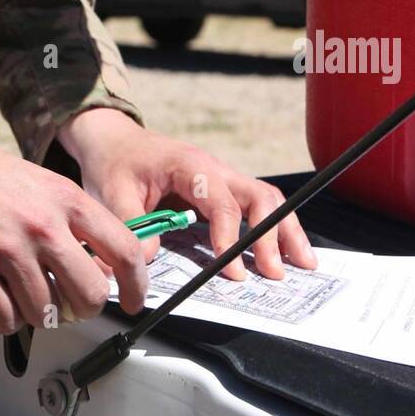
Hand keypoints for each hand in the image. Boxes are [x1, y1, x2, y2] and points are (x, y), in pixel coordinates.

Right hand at [0, 131, 148, 333]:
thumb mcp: (36, 181)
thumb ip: (68, 219)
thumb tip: (94, 264)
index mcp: (64, 198)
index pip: (124, 249)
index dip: (137, 284)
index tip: (135, 301)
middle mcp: (42, 225)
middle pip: (91, 295)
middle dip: (80, 307)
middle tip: (64, 302)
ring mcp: (8, 250)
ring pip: (47, 313)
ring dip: (34, 311)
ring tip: (14, 287)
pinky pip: (6, 321)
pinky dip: (2, 316)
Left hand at [58, 110, 318, 280]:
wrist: (114, 142)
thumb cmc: (115, 164)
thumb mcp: (112, 194)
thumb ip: (133, 225)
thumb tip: (150, 260)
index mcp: (189, 165)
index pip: (221, 202)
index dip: (230, 237)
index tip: (232, 270)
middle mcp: (213, 169)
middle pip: (257, 195)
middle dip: (270, 235)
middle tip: (274, 273)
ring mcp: (221, 178)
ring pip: (265, 199)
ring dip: (284, 231)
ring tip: (302, 264)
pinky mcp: (222, 191)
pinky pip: (256, 206)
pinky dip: (275, 227)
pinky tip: (285, 252)